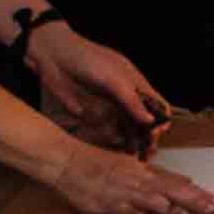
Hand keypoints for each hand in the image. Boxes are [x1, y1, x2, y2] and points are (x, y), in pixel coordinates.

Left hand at [25, 22, 170, 144]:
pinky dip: (118, 137)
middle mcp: (125, 92)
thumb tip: (152, 122)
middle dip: (148, 135)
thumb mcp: (114, 81)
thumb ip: (133, 102)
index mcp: (135, 82)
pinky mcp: (92, 109)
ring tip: (138, 157)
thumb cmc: (88, 61)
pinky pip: (110, 126)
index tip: (156, 136)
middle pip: (143, 117)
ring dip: (134, 139)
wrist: (53, 56)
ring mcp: (109, 101)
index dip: (160, 119)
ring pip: (128, 123)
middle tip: (148, 154)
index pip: (156, 103)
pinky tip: (121, 148)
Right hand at [57, 145, 213, 213]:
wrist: (67, 161)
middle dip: (194, 201)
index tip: (213, 199)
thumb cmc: (95, 163)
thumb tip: (174, 184)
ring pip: (152, 201)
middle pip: (171, 191)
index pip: (175, 182)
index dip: (196, 191)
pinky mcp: (107, 203)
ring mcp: (123, 192)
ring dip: (172, 210)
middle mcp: (137, 180)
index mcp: (142, 171)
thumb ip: (149, 176)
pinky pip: (124, 210)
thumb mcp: (127, 165)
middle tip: (213, 208)